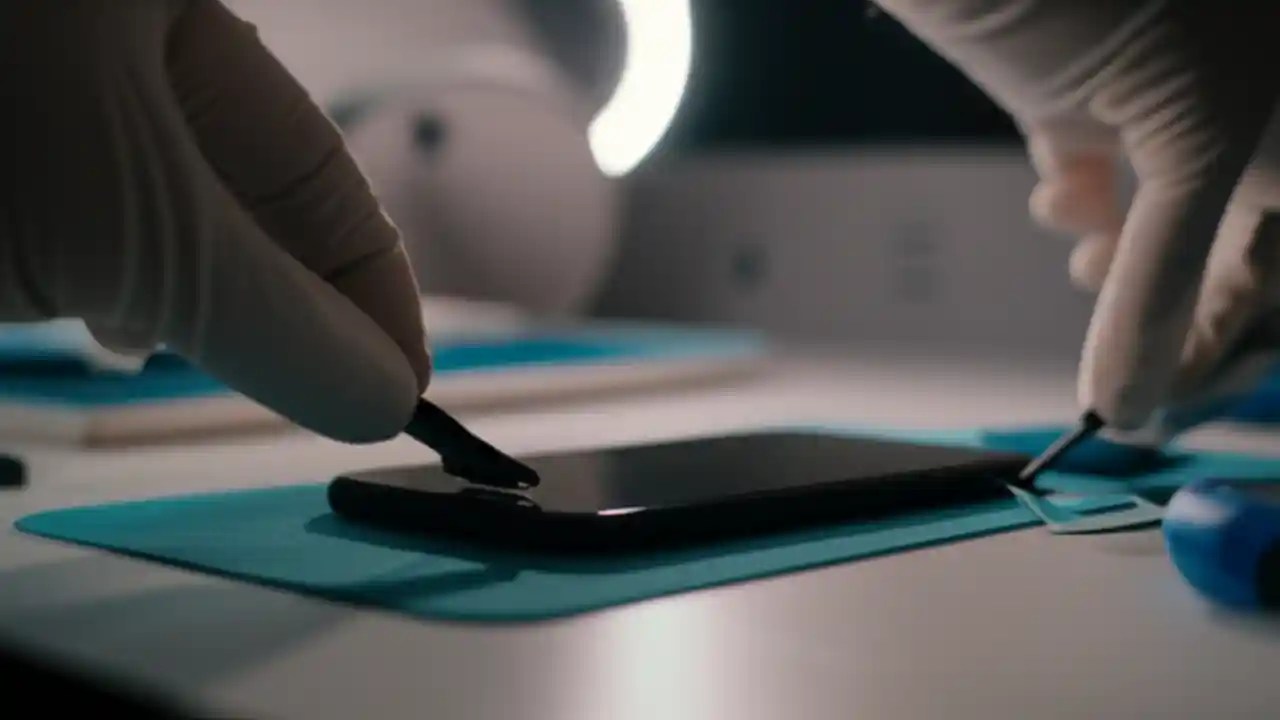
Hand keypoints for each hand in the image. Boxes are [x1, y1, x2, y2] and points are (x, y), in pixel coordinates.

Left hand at [0, 0, 431, 441]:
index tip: (400, 385)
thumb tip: (381, 395)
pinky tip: (101, 318)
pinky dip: (112, 280)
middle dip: (279, 302)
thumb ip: (279, 325)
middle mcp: (125, 39)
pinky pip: (95, 215)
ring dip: (191, 299)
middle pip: (248, 195)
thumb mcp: (138, 241)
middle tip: (321, 396)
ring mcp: (59, 90)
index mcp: (175, 13)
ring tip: (182, 355)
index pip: (318, 172)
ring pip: (170, 210)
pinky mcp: (15, 150)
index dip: (374, 289)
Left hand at [874, 0, 1279, 437]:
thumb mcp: (1187, 139)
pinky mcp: (1078, 83)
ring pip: (1165, 205)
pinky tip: (1062, 195)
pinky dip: (1080, 196)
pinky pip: (1102, 162)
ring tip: (1091, 257)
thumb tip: (1132, 408)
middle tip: (1127, 357)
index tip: (1173, 403)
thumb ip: (1166, 279)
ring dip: (1129, 250)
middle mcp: (1244, 96)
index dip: (1239, 335)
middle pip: (1234, 236)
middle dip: (1177, 295)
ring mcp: (1157, 87)